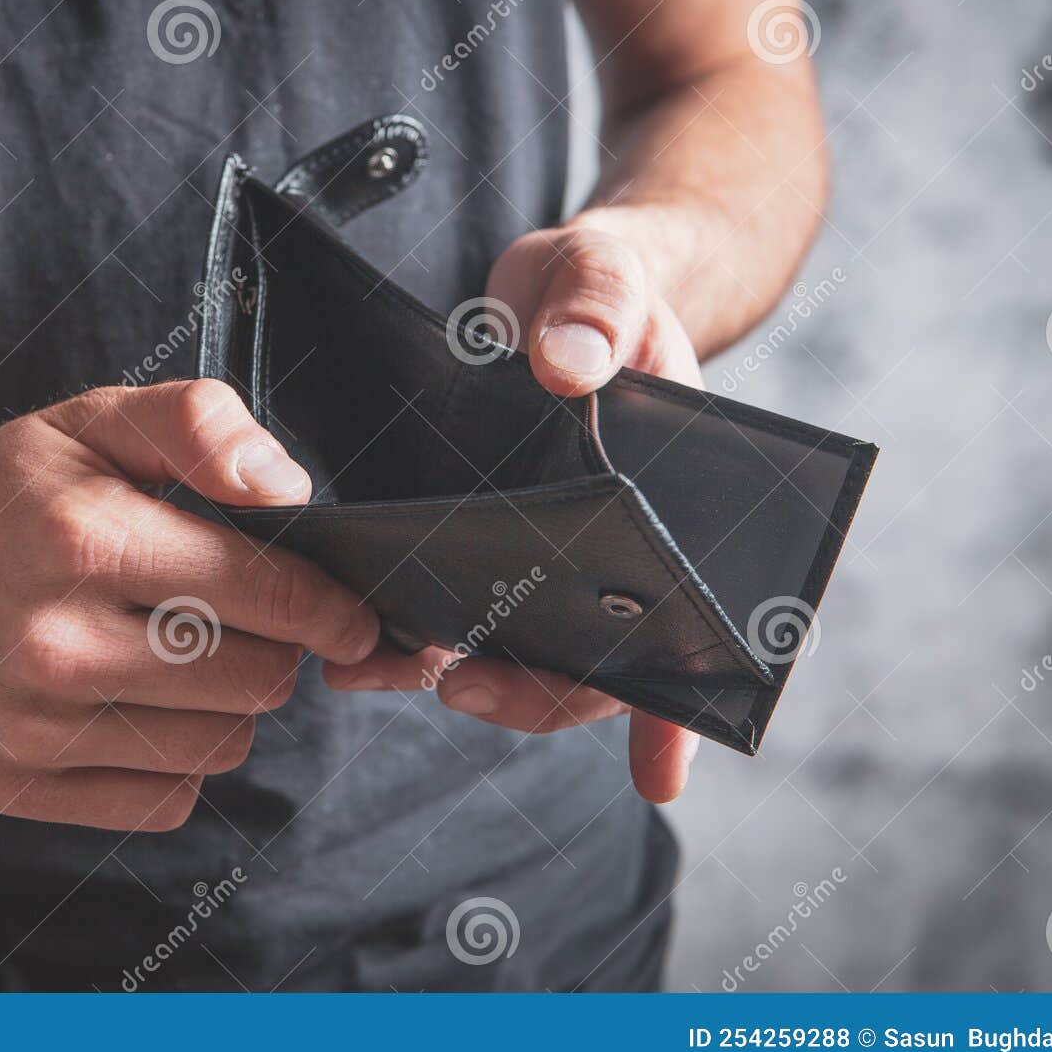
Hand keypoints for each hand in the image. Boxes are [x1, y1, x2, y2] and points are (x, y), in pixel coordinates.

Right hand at [0, 379, 378, 830]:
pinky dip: (176, 758)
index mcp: (83, 540)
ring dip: (226, 705)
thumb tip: (287, 489)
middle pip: (258, 682)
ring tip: (179, 656)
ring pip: (220, 747)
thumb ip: (199, 424)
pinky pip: (168, 800)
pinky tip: (139, 705)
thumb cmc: (8, 493)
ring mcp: (29, 727)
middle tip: (236, 619)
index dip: (328, 607)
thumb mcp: (95, 421)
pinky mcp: (14, 785)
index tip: (350, 616)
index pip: (263, 594)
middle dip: (273, 649)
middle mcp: (52, 642)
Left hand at [325, 222, 702, 802]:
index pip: (684, 629)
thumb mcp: (608, 276)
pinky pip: (457, 607)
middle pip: (590, 662)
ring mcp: (544, 555)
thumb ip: (601, 305)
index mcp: (671, 514)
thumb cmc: (605, 291)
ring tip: (384, 669)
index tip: (657, 775)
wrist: (560, 291)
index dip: (675, 707)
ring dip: (462, 676)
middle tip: (460, 686)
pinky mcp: (479, 540)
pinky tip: (367, 648)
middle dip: (534, 694)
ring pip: (517, 650)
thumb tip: (569, 366)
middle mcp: (613, 554)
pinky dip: (419, 637)